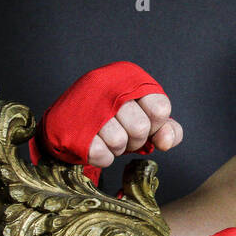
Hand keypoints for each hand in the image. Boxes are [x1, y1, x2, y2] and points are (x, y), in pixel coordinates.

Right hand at [32, 61, 182, 175]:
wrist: (69, 123)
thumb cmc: (115, 119)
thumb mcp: (144, 117)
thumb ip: (165, 128)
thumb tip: (166, 142)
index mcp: (130, 79)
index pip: (160, 108)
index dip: (155, 125)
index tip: (146, 123)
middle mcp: (108, 86)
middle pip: (140, 128)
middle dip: (135, 139)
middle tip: (124, 134)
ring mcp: (88, 107)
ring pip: (119, 141)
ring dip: (117, 148)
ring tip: (108, 137)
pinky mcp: (73, 129)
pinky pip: (102, 154)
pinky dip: (103, 156)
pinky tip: (96, 144)